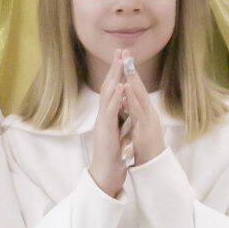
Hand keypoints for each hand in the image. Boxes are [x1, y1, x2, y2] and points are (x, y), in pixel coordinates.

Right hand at [88, 52, 130, 198]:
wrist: (105, 177)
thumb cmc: (112, 157)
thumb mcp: (118, 134)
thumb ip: (120, 119)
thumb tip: (125, 107)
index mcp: (108, 117)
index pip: (112, 90)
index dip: (117, 73)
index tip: (122, 57)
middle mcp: (104, 117)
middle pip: (108, 87)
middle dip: (114, 68)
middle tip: (120, 50)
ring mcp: (103, 124)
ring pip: (108, 96)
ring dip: (114, 77)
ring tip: (119, 61)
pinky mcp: (106, 132)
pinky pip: (110, 112)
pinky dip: (115, 98)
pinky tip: (120, 87)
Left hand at [120, 54, 165, 166]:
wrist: (153, 167)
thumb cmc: (144, 149)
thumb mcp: (137, 127)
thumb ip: (134, 113)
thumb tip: (127, 100)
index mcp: (144, 112)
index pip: (136, 90)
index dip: (130, 73)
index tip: (123, 57)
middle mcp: (148, 113)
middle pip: (139, 89)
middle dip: (132, 70)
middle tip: (125, 53)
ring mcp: (148, 121)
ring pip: (140, 97)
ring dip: (133, 81)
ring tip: (127, 66)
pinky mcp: (145, 130)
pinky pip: (137, 112)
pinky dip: (132, 99)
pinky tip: (126, 89)